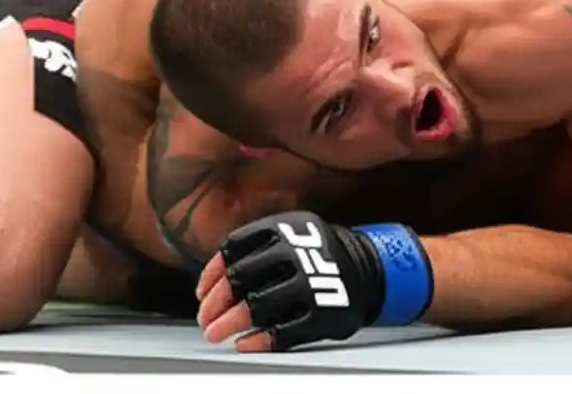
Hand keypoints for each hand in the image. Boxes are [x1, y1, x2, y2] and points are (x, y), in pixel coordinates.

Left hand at [194, 211, 431, 351]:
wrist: (369, 268)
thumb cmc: (317, 257)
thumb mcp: (291, 236)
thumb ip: (256, 252)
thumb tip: (212, 287)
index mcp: (285, 228)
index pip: (234, 247)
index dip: (212, 273)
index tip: (203, 293)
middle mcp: (297, 252)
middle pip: (242, 276)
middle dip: (216, 302)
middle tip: (206, 318)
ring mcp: (312, 284)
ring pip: (259, 305)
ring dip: (231, 322)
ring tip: (217, 333)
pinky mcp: (324, 313)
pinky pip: (285, 331)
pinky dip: (260, 339)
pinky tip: (246, 342)